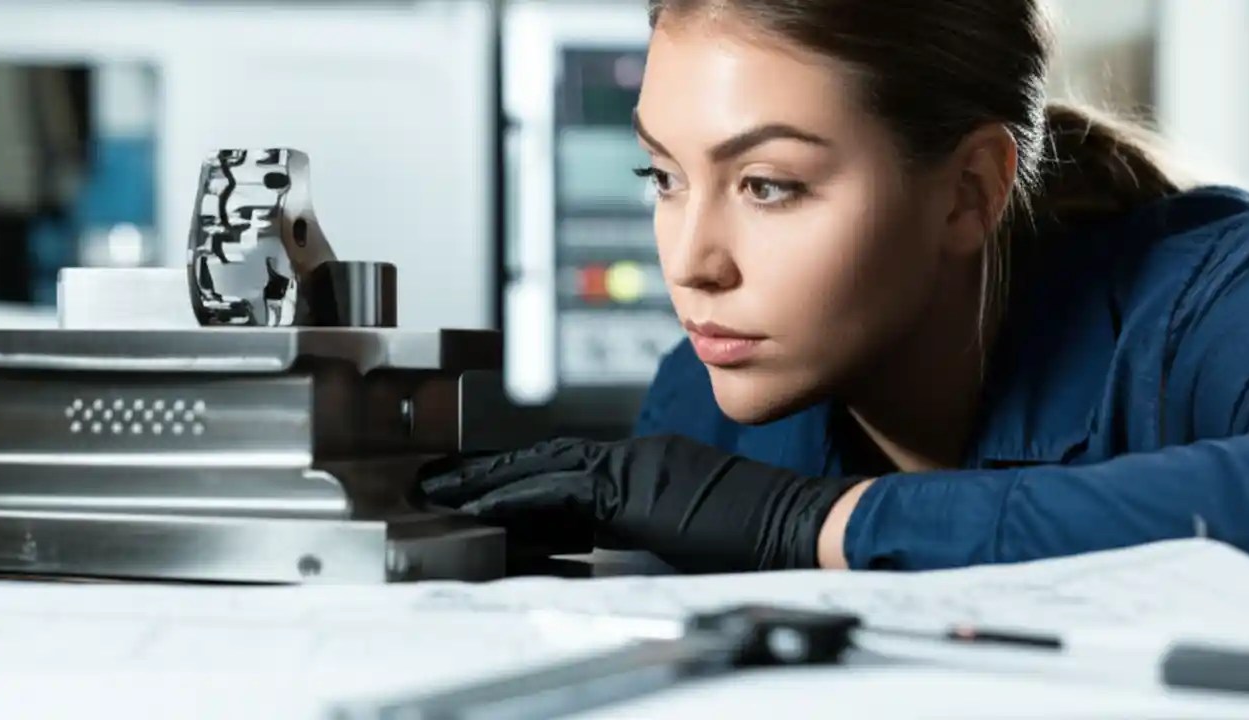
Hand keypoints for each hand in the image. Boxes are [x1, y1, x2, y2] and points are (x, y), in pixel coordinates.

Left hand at [420, 434, 867, 572]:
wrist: (805, 527)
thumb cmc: (769, 537)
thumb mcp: (697, 531)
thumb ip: (653, 529)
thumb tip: (616, 548)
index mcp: (656, 467)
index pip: (576, 472)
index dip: (526, 480)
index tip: (488, 492)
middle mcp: (642, 458)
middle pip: (551, 462)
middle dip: (494, 475)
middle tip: (445, 482)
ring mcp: (638, 468)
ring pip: (545, 469)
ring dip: (490, 481)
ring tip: (444, 490)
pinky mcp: (635, 489)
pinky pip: (558, 491)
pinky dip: (514, 496)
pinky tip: (479, 505)